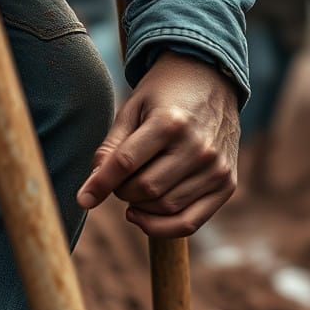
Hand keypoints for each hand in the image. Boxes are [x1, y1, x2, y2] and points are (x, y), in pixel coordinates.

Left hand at [77, 52, 239, 237]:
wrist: (212, 81)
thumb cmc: (165, 96)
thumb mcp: (133, 110)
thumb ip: (111, 149)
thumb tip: (89, 194)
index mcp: (170, 122)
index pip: (126, 164)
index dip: (100, 184)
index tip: (83, 199)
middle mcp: (198, 147)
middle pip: (145, 189)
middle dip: (122, 191)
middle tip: (119, 180)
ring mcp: (216, 168)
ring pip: (165, 207)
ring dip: (140, 206)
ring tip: (135, 190)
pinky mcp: (227, 183)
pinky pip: (190, 221)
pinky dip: (162, 227)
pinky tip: (143, 216)